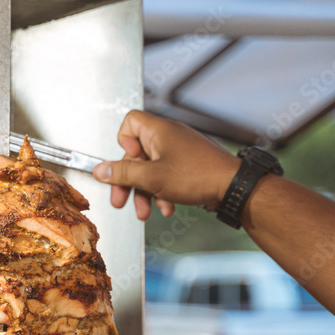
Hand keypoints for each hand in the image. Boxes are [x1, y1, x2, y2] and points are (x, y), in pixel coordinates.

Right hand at [93, 110, 239, 219]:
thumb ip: (123, 173)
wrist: (233, 187)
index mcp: (158, 131)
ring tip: (145, 211)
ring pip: (151, 169)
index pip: (129, 123)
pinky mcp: (188, 165)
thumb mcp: (152, 178)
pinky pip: (166, 175)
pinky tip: (167, 207)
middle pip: (136, 154)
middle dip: (129, 181)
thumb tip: (101, 170)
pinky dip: (162, 192)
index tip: (126, 162)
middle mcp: (168, 137)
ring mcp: (179, 151)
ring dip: (145, 192)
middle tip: (121, 199)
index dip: (122, 143)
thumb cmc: (199, 176)